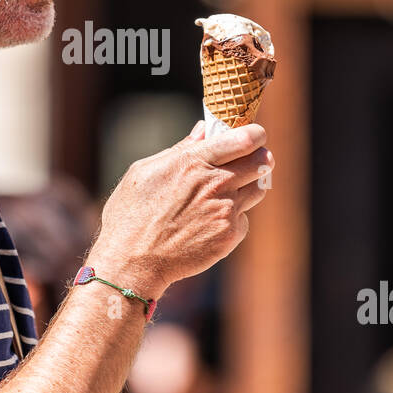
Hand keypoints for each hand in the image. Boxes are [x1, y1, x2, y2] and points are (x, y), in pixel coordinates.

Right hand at [87, 120, 274, 299]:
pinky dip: (233, 216)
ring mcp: (225, 210)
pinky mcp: (230, 235)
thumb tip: (202, 130)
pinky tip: (211, 221)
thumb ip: (180, 149)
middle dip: (260, 156)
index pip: (242, 139)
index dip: (254, 134)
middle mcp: (215, 184)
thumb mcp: (145, 171)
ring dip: (249, 185)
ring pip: (257, 189)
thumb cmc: (131, 213)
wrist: (133, 262)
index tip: (255, 134)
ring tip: (228, 190)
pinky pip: (244, 218)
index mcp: (193, 162)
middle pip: (260, 161)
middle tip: (254, 158)